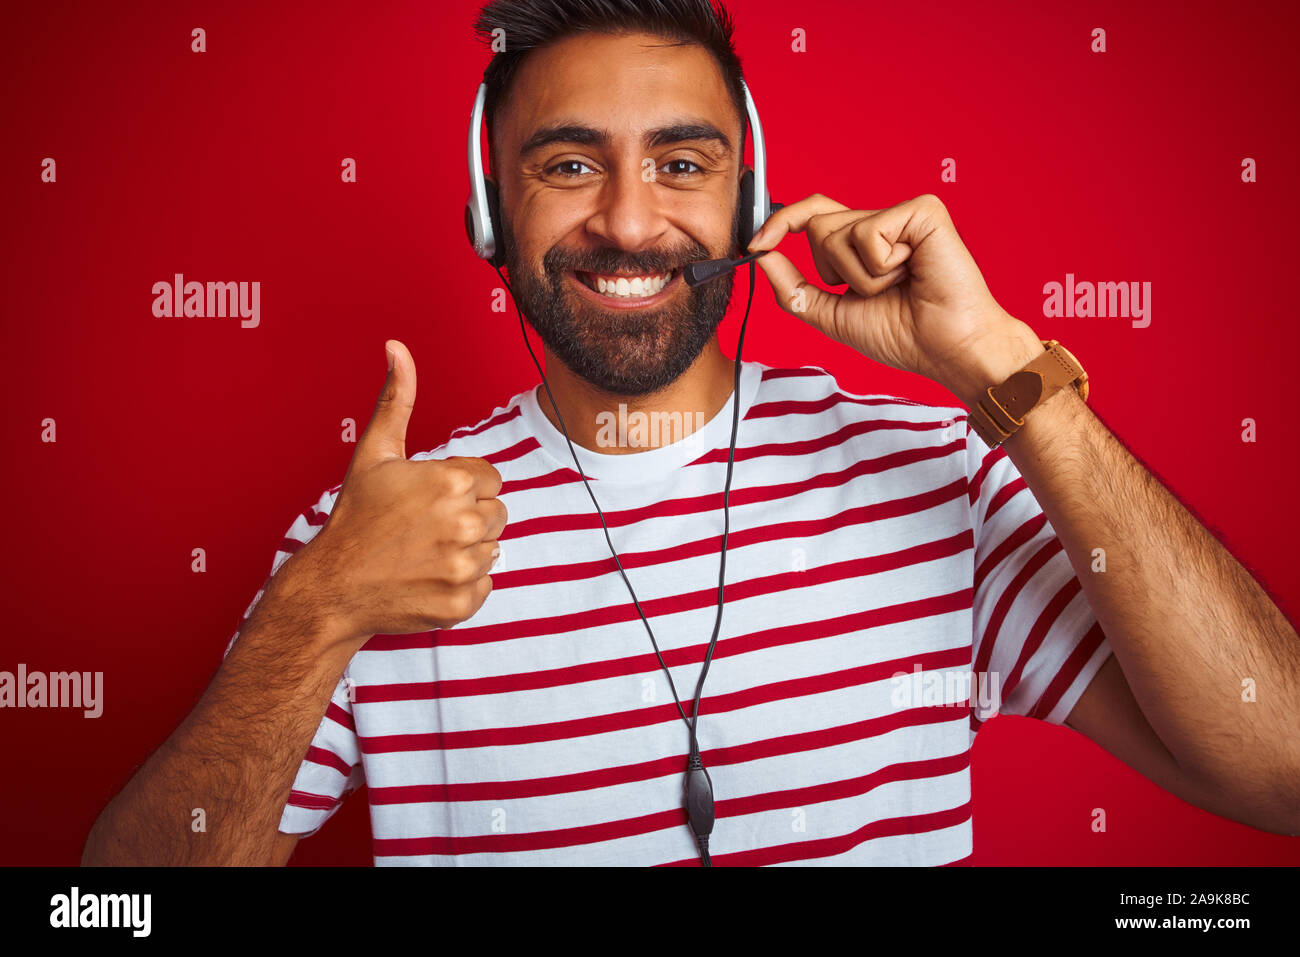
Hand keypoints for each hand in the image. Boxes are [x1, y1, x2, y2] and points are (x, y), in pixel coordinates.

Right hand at [276, 340, 506, 645]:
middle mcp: (465, 523)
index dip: (461, 487)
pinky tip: (427, 577)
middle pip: (497, 513)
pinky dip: (461, 585)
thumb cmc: (355, 516)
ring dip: (466, 551)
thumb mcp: (375, 453)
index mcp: (453, 482)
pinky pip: (485, 585)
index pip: (490, 479)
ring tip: (424, 552)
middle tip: (424, 527)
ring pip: (493, 549)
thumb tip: (397, 346)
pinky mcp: (463, 603)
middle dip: (468, 517)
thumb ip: (395, 398)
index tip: (428, 499)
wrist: (333, 587)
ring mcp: (465, 566)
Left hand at [747, 193, 1042, 406]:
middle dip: (834, 270)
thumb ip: (793, 286)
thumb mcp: (832, 314)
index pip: (812, 216)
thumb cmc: (903, 336)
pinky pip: (869, 233)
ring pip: (839, 232)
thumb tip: (760, 254)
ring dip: (862, 277)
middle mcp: (882, 223)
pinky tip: (912, 273)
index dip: (780, 223)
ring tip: (898, 286)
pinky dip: (881, 266)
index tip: (755, 244)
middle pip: (818, 225)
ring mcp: (902, 214)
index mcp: (863, 244)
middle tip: (876, 291)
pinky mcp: (923, 211)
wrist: (946, 350)